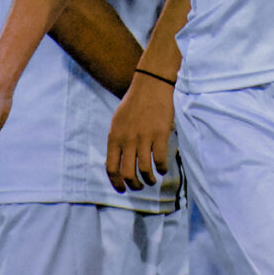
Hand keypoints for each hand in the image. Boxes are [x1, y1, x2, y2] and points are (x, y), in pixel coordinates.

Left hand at [106, 73, 173, 192]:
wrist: (151, 85)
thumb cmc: (134, 103)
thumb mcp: (117, 121)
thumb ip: (116, 141)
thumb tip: (115, 161)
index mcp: (114, 137)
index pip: (111, 168)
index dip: (116, 183)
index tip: (122, 189)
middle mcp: (127, 139)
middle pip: (127, 173)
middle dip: (134, 185)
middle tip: (139, 187)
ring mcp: (144, 137)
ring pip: (144, 170)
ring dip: (149, 180)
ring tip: (152, 180)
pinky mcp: (160, 134)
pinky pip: (160, 160)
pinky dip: (161, 168)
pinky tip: (162, 169)